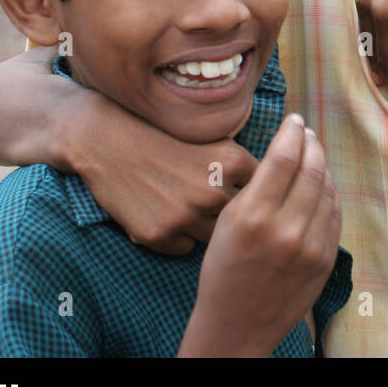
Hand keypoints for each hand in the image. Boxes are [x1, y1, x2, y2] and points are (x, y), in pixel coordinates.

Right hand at [68, 89, 258, 255]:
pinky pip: (184, 248)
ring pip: (215, 238)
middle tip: (205, 196)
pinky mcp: (157, 234)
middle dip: (231, 213)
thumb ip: (244, 165)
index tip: (234, 186)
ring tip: (184, 203)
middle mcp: (212, 190)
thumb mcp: (212, 140)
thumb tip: (280, 190)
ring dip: (206, 228)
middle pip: (241, 218)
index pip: (265, 192)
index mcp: (233, 161)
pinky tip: (164, 213)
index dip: (249, 192)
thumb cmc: (165, 138)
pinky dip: (178, 237)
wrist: (107, 140)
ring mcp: (184, 215)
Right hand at [180, 115, 340, 356]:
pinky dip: (329, 193)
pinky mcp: (325, 261)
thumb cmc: (224, 268)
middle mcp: (285, 231)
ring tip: (314, 154)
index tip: (295, 120)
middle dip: (312, 144)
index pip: (284, 158)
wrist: (237, 323)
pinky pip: (334, 214)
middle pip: (311, 169)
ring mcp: (310, 248)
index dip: (293, 132)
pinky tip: (320, 184)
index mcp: (253, 217)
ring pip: (327, 190)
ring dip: (322, 167)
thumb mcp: (227, 222)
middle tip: (307, 132)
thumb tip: (286, 148)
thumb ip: (257, 187)